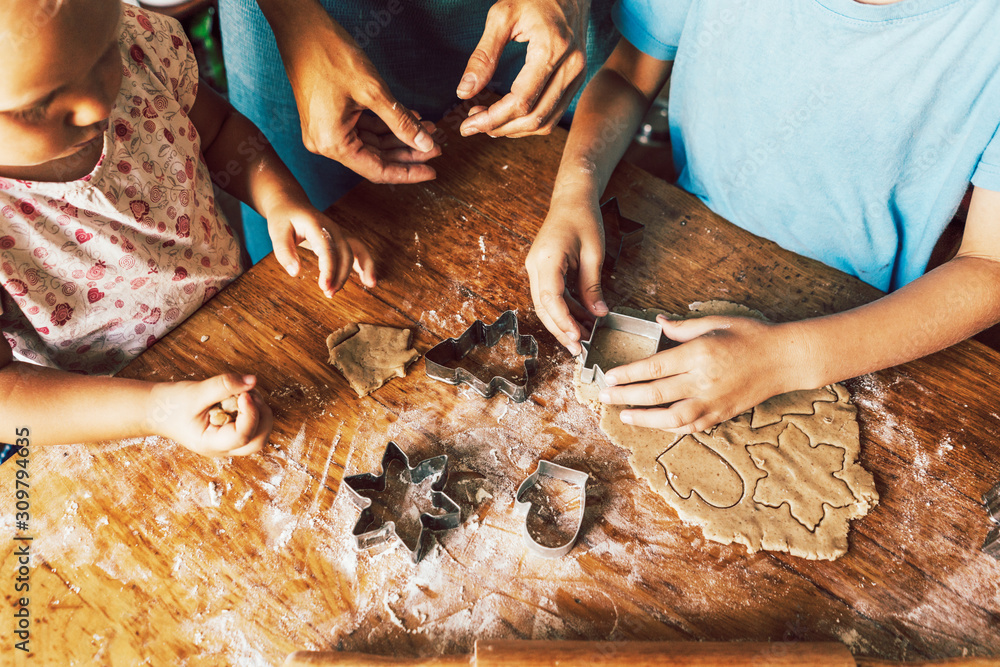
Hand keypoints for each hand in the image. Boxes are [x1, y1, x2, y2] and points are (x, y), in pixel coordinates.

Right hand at [147, 374, 272, 456]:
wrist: (155, 410)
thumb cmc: (170, 405)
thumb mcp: (195, 393)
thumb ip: (223, 386)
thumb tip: (252, 381)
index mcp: (211, 444)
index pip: (243, 436)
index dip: (251, 413)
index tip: (246, 393)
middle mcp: (223, 447)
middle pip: (258, 440)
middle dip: (260, 415)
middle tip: (249, 394)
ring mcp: (229, 441)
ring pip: (258, 433)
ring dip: (258, 411)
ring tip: (242, 393)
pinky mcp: (231, 431)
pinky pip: (252, 425)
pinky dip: (252, 410)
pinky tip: (238, 397)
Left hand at [265, 196, 375, 297]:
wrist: (291, 204)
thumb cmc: (284, 218)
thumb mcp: (277, 232)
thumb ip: (284, 252)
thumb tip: (295, 273)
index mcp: (317, 226)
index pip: (328, 249)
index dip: (329, 269)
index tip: (324, 286)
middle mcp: (333, 229)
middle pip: (345, 253)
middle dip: (340, 275)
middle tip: (329, 293)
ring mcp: (339, 234)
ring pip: (355, 252)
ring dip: (357, 270)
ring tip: (361, 286)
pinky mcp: (341, 240)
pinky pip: (359, 251)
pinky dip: (366, 265)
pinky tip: (369, 281)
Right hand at [282, 14, 441, 182]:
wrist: (301, 28)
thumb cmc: (330, 55)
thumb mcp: (373, 92)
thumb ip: (401, 123)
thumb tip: (425, 145)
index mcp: (332, 143)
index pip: (377, 170)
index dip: (408, 173)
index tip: (432, 172)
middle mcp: (325, 142)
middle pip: (375, 158)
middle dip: (407, 152)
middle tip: (436, 147)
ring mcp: (325, 130)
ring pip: (371, 143)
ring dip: (399, 137)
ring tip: (427, 129)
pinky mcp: (328, 117)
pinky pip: (362, 128)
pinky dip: (385, 124)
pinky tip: (409, 118)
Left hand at [459, 0, 589, 137]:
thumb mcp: (501, 16)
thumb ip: (483, 55)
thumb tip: (464, 92)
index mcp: (552, 49)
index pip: (521, 101)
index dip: (492, 118)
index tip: (467, 124)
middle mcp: (571, 66)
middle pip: (534, 117)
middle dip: (499, 128)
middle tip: (472, 124)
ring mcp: (578, 75)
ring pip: (546, 122)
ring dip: (514, 130)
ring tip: (487, 122)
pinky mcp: (578, 80)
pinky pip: (554, 114)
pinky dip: (529, 122)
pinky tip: (508, 116)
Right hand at [525, 199, 607, 353]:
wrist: (572, 199)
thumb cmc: (584, 219)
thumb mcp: (594, 254)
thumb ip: (593, 285)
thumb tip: (598, 313)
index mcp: (547, 258)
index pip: (550, 297)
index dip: (562, 320)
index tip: (576, 336)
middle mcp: (535, 266)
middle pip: (543, 307)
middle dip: (560, 330)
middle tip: (577, 349)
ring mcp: (536, 268)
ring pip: (545, 305)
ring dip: (562, 322)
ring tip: (583, 338)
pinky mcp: (542, 270)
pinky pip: (551, 296)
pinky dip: (564, 310)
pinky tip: (580, 321)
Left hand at [598, 315, 804, 432]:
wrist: (785, 359)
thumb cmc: (752, 335)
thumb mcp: (716, 322)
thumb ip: (683, 328)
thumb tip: (658, 323)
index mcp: (699, 354)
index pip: (653, 368)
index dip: (627, 374)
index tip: (609, 377)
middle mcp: (703, 381)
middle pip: (655, 394)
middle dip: (625, 396)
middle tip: (604, 397)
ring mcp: (713, 401)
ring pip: (670, 418)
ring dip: (643, 418)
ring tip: (624, 415)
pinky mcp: (722, 414)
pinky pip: (690, 427)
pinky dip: (669, 427)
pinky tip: (654, 423)